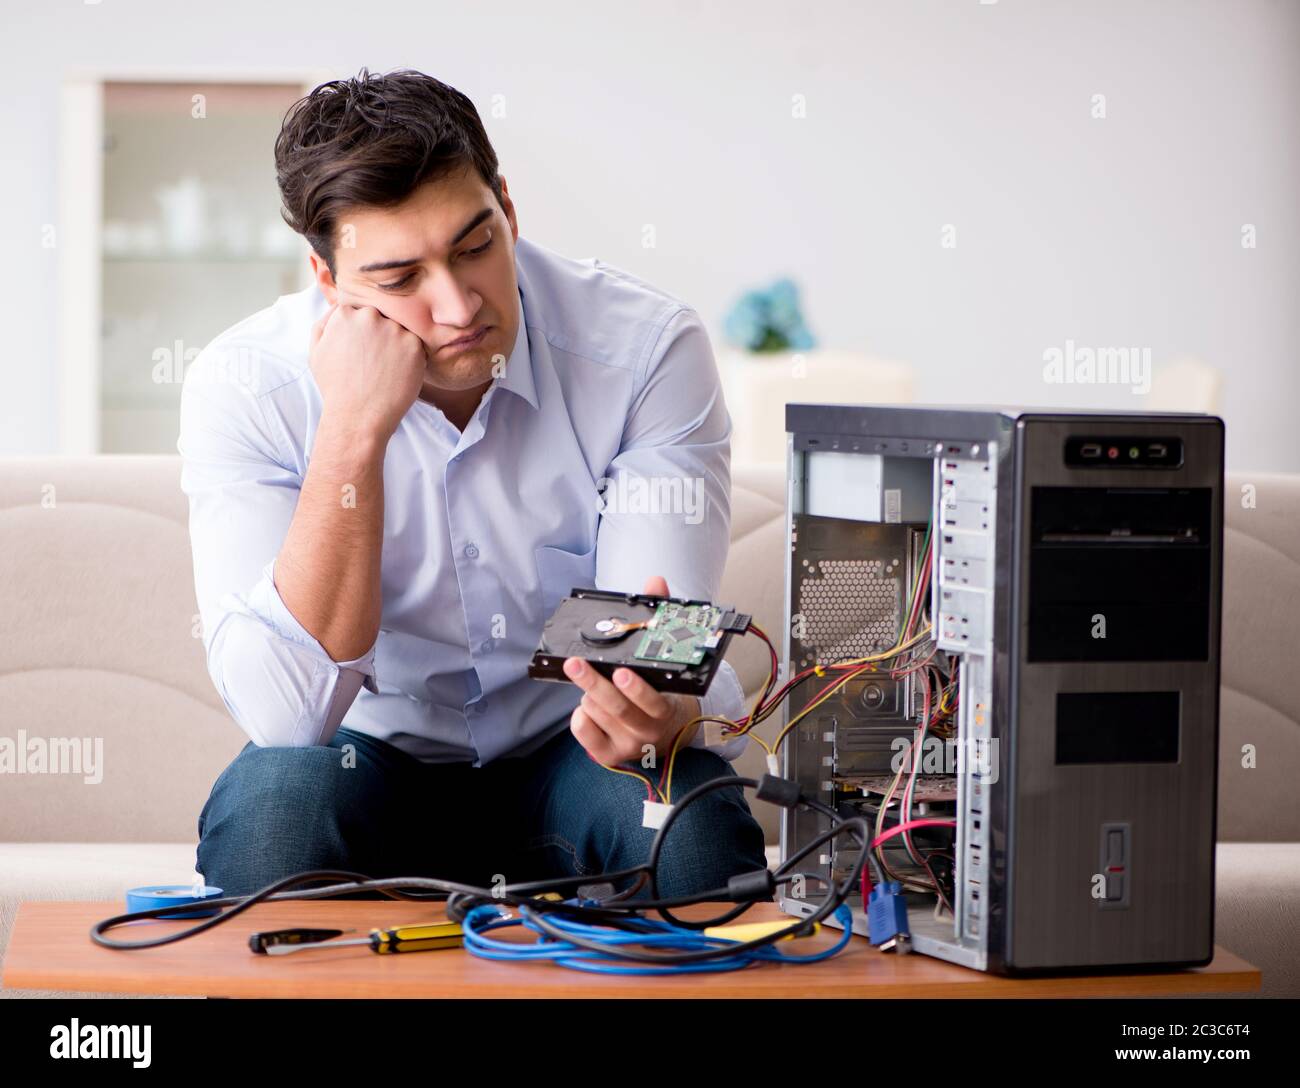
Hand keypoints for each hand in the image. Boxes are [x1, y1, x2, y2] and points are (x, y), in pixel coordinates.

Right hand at [309, 302, 427, 442]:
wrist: (358, 417)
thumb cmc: (335, 387)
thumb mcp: (317, 351)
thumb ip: (325, 322)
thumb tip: (339, 305)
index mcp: (345, 313)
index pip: (361, 311)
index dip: (364, 333)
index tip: (362, 351)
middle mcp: (370, 316)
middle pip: (382, 317)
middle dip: (381, 335)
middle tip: (375, 362)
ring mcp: (394, 329)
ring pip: (400, 330)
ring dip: (397, 345)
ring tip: (385, 370)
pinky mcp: (415, 345)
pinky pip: (417, 345)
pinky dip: (411, 358)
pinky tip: (398, 374)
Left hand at [564, 575, 702, 766]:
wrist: (668, 733)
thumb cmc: (662, 690)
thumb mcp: (666, 661)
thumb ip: (658, 619)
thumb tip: (655, 582)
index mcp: (666, 708)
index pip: (652, 701)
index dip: (636, 689)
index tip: (621, 673)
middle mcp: (648, 730)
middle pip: (616, 707)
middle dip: (593, 683)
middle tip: (575, 664)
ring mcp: (627, 745)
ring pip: (596, 712)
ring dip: (590, 693)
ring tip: (596, 683)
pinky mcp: (608, 755)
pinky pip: (583, 730)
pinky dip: (580, 715)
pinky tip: (589, 706)